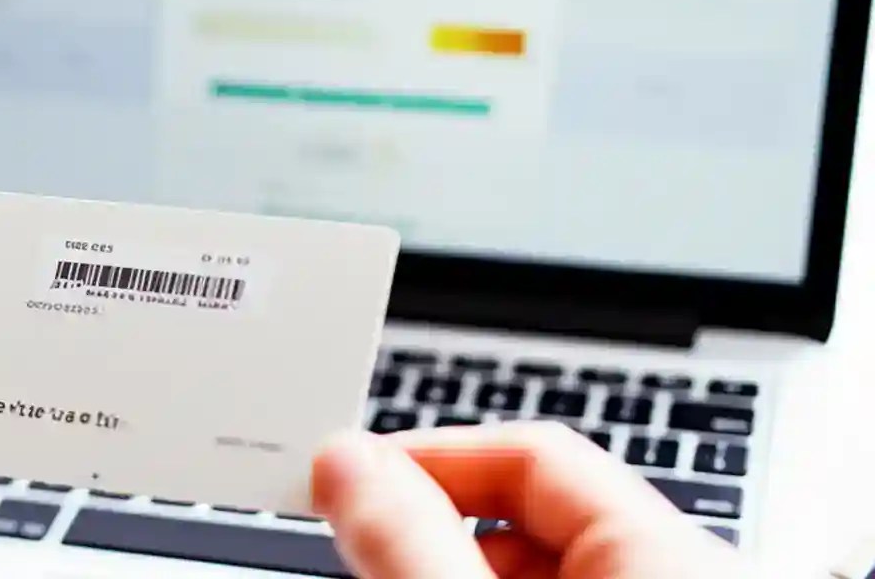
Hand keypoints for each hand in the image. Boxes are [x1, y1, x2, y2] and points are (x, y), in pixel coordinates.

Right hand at [313, 423, 749, 578]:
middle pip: (529, 515)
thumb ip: (411, 542)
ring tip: (391, 578)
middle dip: (433, 526)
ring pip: (532, 571)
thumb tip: (345, 465)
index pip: (533, 452)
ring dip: (450, 567)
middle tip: (361, 548)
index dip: (430, 453)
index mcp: (668, 555)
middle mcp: (674, 577)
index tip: (349, 476)